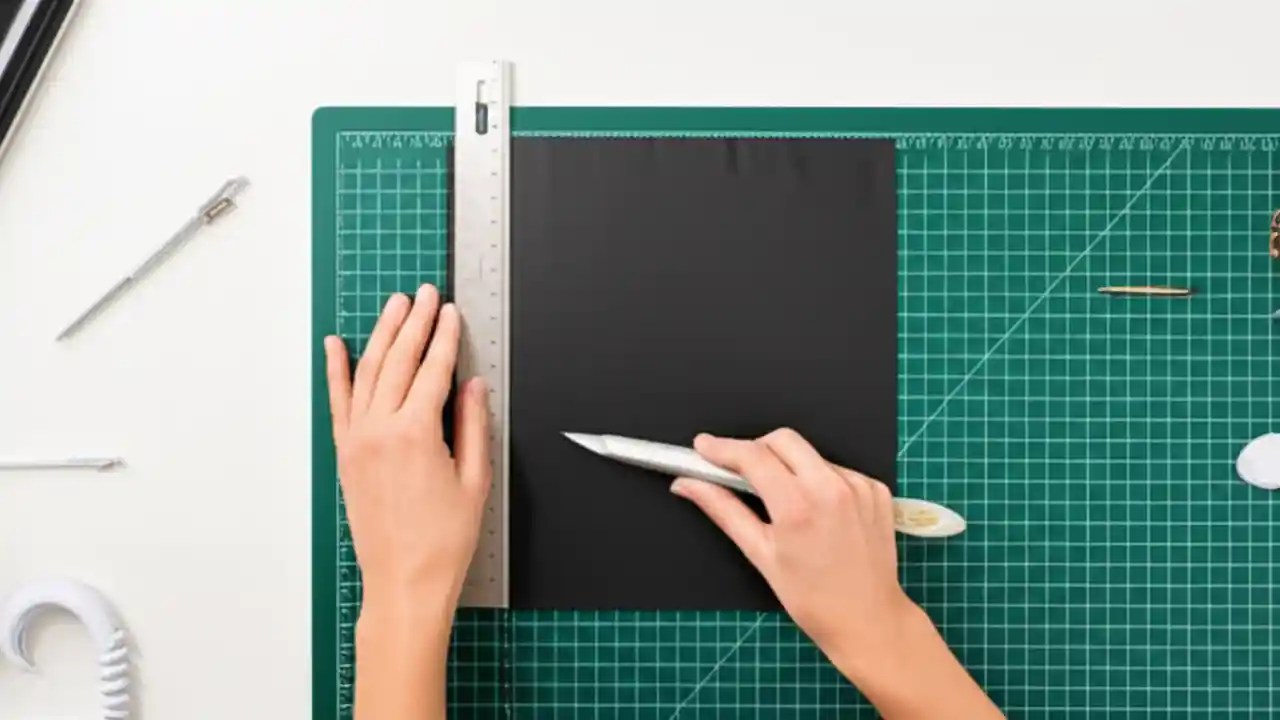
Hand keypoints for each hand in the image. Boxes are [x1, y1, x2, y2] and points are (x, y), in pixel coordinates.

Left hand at [324, 284, 490, 615]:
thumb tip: (474, 386)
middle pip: (398, 361)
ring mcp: (358, 440)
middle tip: (424, 295)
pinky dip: (336, 371)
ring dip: (382, 335)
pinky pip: (338, 402)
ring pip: (367, 372)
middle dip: (414, 323)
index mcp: (417, 433)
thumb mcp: (475, 479)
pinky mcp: (345, 454)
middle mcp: (380, 430)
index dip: (445, 337)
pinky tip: (336, 346)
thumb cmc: (443, 541)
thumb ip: (474, 426)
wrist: (404, 581)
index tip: (450, 313)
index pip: (433, 370)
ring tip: (394, 307)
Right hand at [669, 429, 914, 666]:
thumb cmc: (814, 599)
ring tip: (788, 505)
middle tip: (742, 474)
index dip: (722, 448)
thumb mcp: (761, 555)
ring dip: (790, 468)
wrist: (868, 620)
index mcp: (798, 507)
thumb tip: (690, 485)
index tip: (704, 447)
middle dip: (756, 449)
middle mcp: (832, 490)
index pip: (752, 456)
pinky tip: (819, 513)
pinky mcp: (875, 491)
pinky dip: (820, 482)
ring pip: (811, 454)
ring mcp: (858, 487)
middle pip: (782, 440)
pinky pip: (837, 470)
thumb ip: (723, 510)